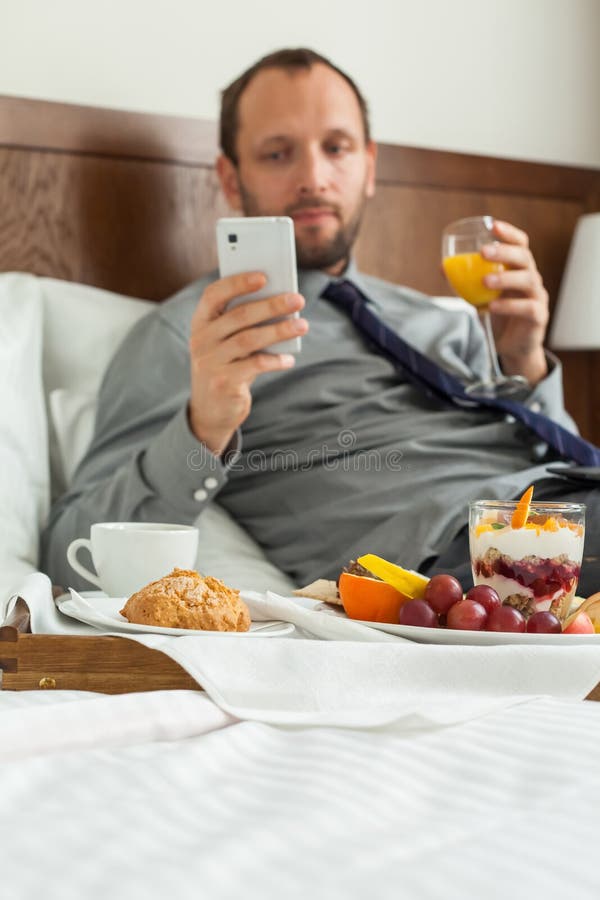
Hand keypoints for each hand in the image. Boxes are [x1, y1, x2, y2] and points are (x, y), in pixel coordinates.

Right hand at [188, 272, 307, 455]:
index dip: (237, 283)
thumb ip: (243, 325)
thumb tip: (280, 305)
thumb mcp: (226, 344)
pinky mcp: (223, 382)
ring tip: (302, 325)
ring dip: (279, 330)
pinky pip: (255, 365)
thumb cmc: (225, 367)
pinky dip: (275, 360)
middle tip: (297, 299)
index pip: (214, 294)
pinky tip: (289, 360)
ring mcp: (210, 362)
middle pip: (239, 316)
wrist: (210, 411)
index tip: (264, 276)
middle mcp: (201, 340)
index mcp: (200, 323)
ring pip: (249, 338)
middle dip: (271, 305)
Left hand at [481, 219, 548, 384]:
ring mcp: (538, 297)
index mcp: (518, 269)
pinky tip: (492, 307)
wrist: (511, 346)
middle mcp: (531, 279)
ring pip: (529, 280)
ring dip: (505, 277)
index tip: (493, 225)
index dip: (509, 233)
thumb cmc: (497, 315)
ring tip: (485, 282)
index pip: (520, 244)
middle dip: (504, 252)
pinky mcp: (538, 317)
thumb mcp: (479, 296)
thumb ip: (465, 282)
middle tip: (483, 252)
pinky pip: (527, 307)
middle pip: (524, 257)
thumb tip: (442, 267)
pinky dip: (509, 305)